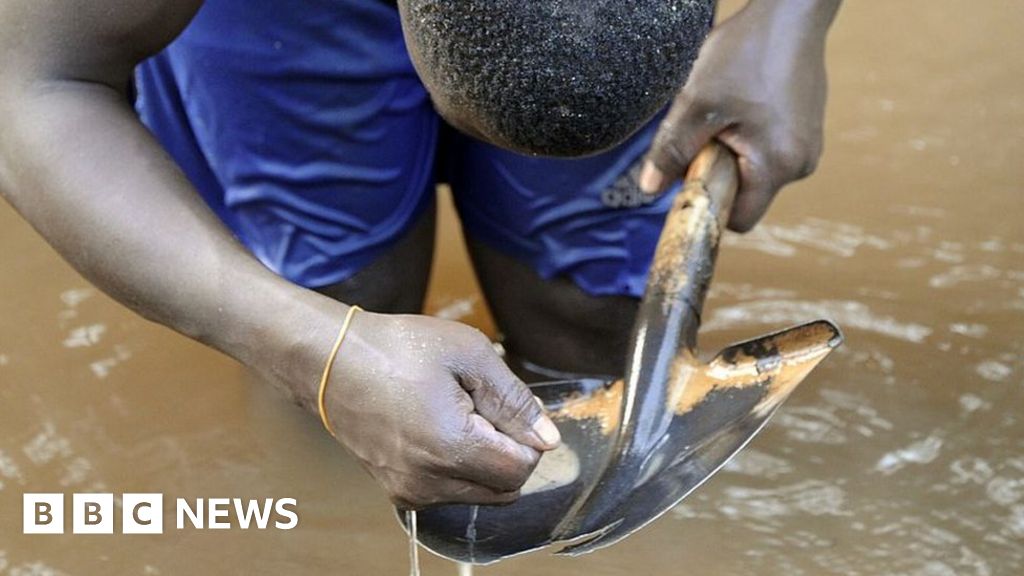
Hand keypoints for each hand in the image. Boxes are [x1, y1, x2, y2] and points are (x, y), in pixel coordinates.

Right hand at [323, 310, 560, 508]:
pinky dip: (457, 467)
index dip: (524, 434)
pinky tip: (435, 428)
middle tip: (477, 406)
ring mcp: (411, 491)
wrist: (331, 360)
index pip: (522, 468)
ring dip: (482, 460)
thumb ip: (515, 400)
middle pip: (505, 487)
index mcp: (451, 448)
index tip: (498, 402)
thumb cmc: (398, 348)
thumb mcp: (469, 354)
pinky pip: (450, 491)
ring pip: (479, 492)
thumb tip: (549, 439)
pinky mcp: (398, 492)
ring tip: (453, 414)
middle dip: (506, 450)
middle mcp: (430, 481)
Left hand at [640, 0, 833, 231]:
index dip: (711, 204)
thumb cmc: (746, 53)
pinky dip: (749, 138)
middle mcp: (802, 163)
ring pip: (756, 171)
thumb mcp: (698, 103)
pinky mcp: (807, 130)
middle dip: (720, 172)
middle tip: (709, 129)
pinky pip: (769, 151)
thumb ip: (672, 149)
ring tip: (727, 110)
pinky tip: (744, 102)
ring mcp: (809, 146)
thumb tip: (649, 189)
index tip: (692, 176)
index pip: (740, 219)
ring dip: (733, 151)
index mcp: (779, 165)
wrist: (791, 11)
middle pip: (747, 194)